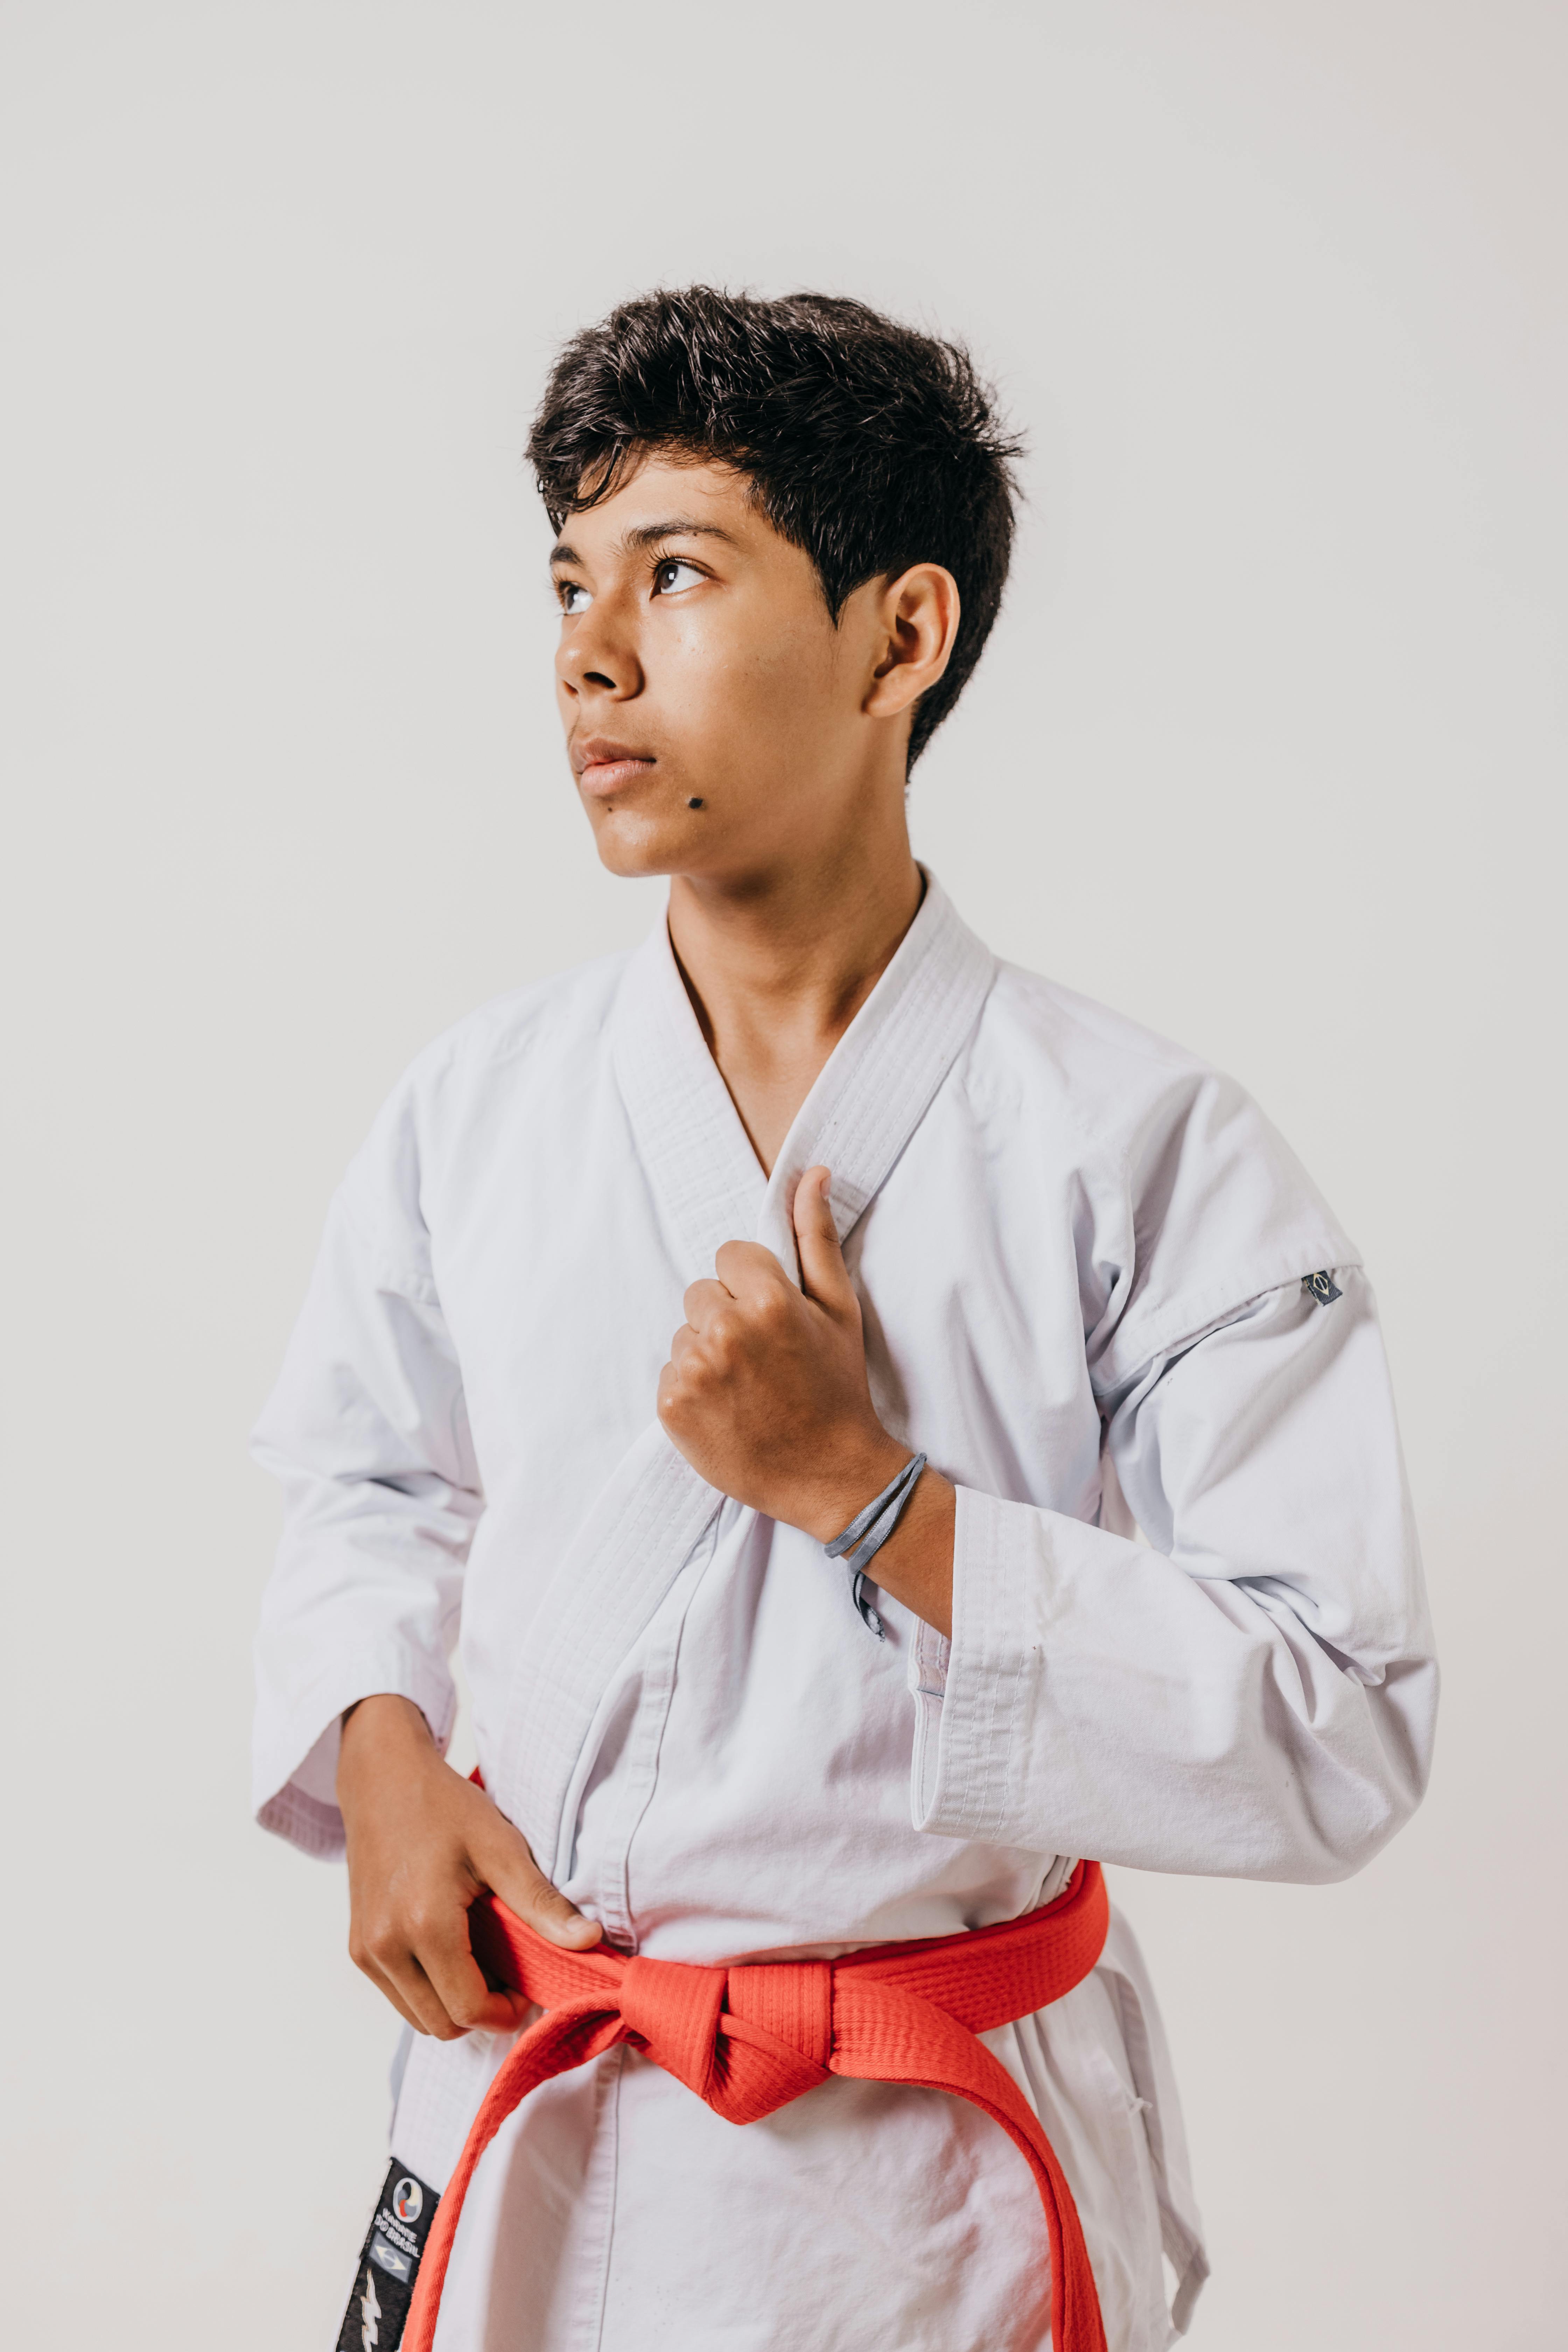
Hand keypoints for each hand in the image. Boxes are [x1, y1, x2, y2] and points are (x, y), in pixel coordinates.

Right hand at [337, 1694, 600, 2039]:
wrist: (383, 1778)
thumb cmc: (443, 1807)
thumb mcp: (501, 1847)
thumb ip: (542, 1903)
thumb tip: (590, 1940)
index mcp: (424, 1924)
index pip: (468, 2009)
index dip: (506, 2011)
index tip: (529, 1986)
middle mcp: (385, 1946)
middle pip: (442, 2024)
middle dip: (482, 2012)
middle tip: (510, 1974)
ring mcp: (365, 1949)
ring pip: (418, 2017)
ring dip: (453, 2004)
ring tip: (482, 1960)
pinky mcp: (357, 1946)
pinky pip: (398, 1995)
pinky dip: (428, 1990)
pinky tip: (452, 1950)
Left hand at [656, 1165, 908, 1540]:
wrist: (829, 1474)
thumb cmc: (837, 1388)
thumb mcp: (839, 1309)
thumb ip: (816, 1237)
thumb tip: (812, 1174)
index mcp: (768, 1300)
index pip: (730, 1256)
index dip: (753, 1285)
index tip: (774, 1318)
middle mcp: (725, 1331)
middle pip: (702, 1294)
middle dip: (727, 1316)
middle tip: (763, 1358)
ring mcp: (693, 1371)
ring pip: (684, 1335)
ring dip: (708, 1354)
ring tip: (747, 1387)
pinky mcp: (671, 1406)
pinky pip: (669, 1375)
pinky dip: (692, 1390)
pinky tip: (727, 1410)